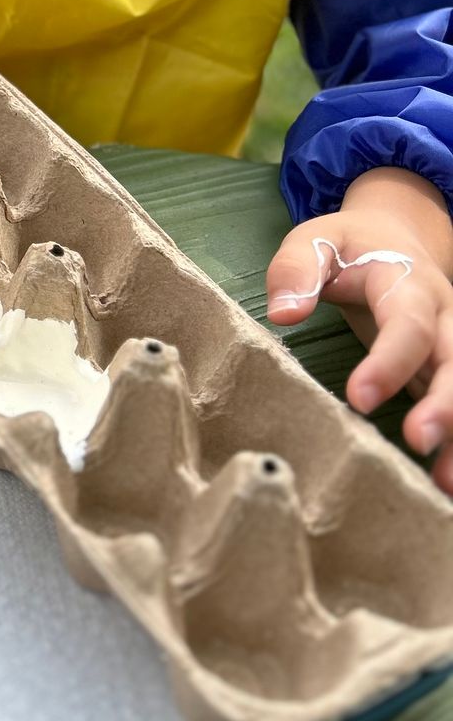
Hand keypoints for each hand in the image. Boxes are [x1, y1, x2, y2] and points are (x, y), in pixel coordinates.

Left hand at [266, 168, 452, 495]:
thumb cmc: (349, 246)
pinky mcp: (445, 371)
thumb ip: (295, 270)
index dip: (390, 361)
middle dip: (446, 403)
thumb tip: (283, 314)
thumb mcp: (316, 239)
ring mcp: (450, 345)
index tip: (359, 397)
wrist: (395, 237)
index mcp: (410, 283)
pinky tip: (444, 480)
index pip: (409, 323)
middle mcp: (444, 316)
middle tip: (417, 440)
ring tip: (443, 483)